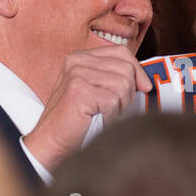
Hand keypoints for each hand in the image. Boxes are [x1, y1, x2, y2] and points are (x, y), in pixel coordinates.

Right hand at [23, 45, 151, 173]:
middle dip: (127, 93)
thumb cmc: (74, 122)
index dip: (137, 70)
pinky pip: (113, 101)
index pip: (121, 52)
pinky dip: (110, 117)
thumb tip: (144, 81)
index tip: (143, 87)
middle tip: (112, 109)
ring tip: (102, 115)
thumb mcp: (96, 91)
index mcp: (80, 57)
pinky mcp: (79, 91)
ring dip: (119, 107)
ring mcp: (77, 74)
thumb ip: (114, 78)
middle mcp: (77, 61)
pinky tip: (97, 121)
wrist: (51, 143)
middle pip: (126, 68)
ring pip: (123, 84)